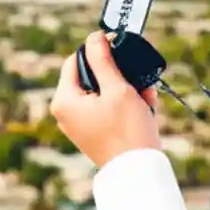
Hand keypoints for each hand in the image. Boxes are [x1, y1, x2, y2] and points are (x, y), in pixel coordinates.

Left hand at [50, 30, 160, 166]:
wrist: (139, 172)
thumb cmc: (126, 131)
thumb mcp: (117, 88)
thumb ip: (103, 59)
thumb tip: (94, 36)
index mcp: (64, 100)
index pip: (75, 60)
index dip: (96, 49)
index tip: (117, 44)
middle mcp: (67, 112)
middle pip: (91, 76)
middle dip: (119, 74)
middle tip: (137, 76)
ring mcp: (80, 124)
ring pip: (104, 91)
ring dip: (127, 88)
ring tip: (146, 94)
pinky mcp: (95, 132)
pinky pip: (109, 108)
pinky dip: (126, 103)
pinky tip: (145, 106)